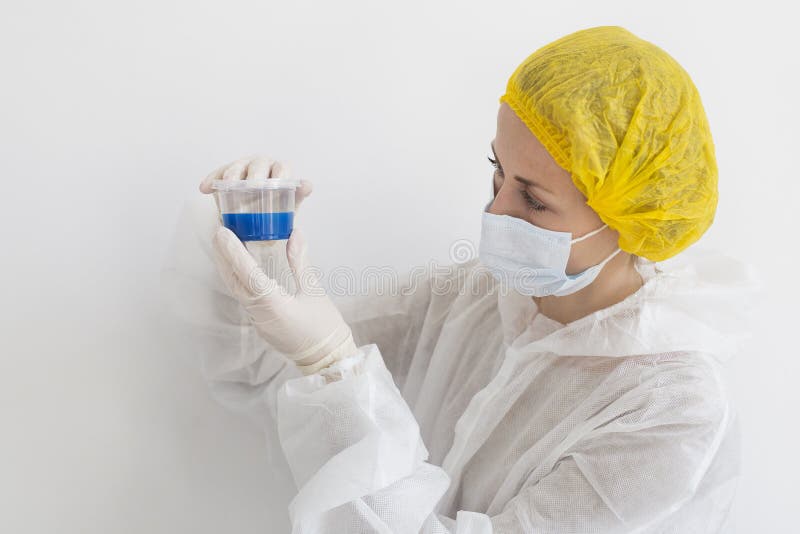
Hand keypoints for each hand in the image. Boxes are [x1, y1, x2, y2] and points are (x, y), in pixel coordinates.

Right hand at [198, 155, 313, 246]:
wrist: (255, 219)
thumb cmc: (275, 209)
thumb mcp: (288, 205)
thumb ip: (298, 195)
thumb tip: (308, 185)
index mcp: (280, 171)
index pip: (283, 168)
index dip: (281, 174)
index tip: (278, 184)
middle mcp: (263, 165)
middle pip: (259, 165)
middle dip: (256, 174)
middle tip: (253, 187)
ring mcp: (243, 167)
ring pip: (237, 167)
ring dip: (232, 175)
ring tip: (228, 185)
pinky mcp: (226, 174)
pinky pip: (218, 175)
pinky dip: (212, 180)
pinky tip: (205, 188)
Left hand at [211, 223, 357, 374]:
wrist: (328, 360)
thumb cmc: (325, 328)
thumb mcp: (314, 291)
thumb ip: (300, 262)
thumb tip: (295, 234)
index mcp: (274, 305)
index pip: (248, 273)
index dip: (233, 251)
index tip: (222, 232)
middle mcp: (260, 314)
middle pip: (234, 282)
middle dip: (224, 256)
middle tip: (217, 233)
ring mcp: (258, 322)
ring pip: (237, 291)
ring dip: (228, 268)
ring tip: (224, 247)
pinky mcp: (261, 325)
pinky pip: (244, 299)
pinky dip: (238, 280)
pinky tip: (239, 269)